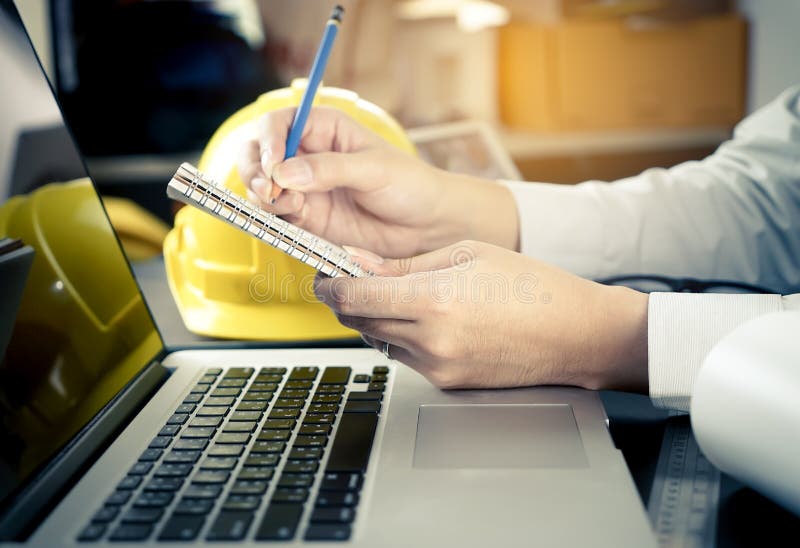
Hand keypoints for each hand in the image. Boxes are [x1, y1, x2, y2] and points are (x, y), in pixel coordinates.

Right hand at [239, 107, 518, 256]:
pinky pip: (277, 214)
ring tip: (290, 205)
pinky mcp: (308, 217)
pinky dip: (277, 216)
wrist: (427, 226)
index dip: (267, 142)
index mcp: (324, 128)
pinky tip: (299, 216)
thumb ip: (330, 169)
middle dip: (255, 170)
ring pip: (262, 186)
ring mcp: (305, 187)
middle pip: (258, 153)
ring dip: (264, 196)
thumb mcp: (375, 170)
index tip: (273, 165)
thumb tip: (286, 172)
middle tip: (267, 190)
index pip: (277, 124)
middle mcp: (308, 154)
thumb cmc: (410, 185)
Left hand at [313, 241, 649, 391]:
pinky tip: (425, 317)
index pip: (351, 298)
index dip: (328, 284)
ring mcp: (437, 367)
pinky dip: (401, 335)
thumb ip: (405, 263)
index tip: (323, 273)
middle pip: (357, 322)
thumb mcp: (466, 254)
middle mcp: (430, 340)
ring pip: (378, 340)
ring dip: (375, 317)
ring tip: (398, 294)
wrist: (576, 335)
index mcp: (433, 300)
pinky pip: (404, 356)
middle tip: (354, 277)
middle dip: (347, 299)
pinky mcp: (446, 383)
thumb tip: (359, 263)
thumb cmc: (532, 286)